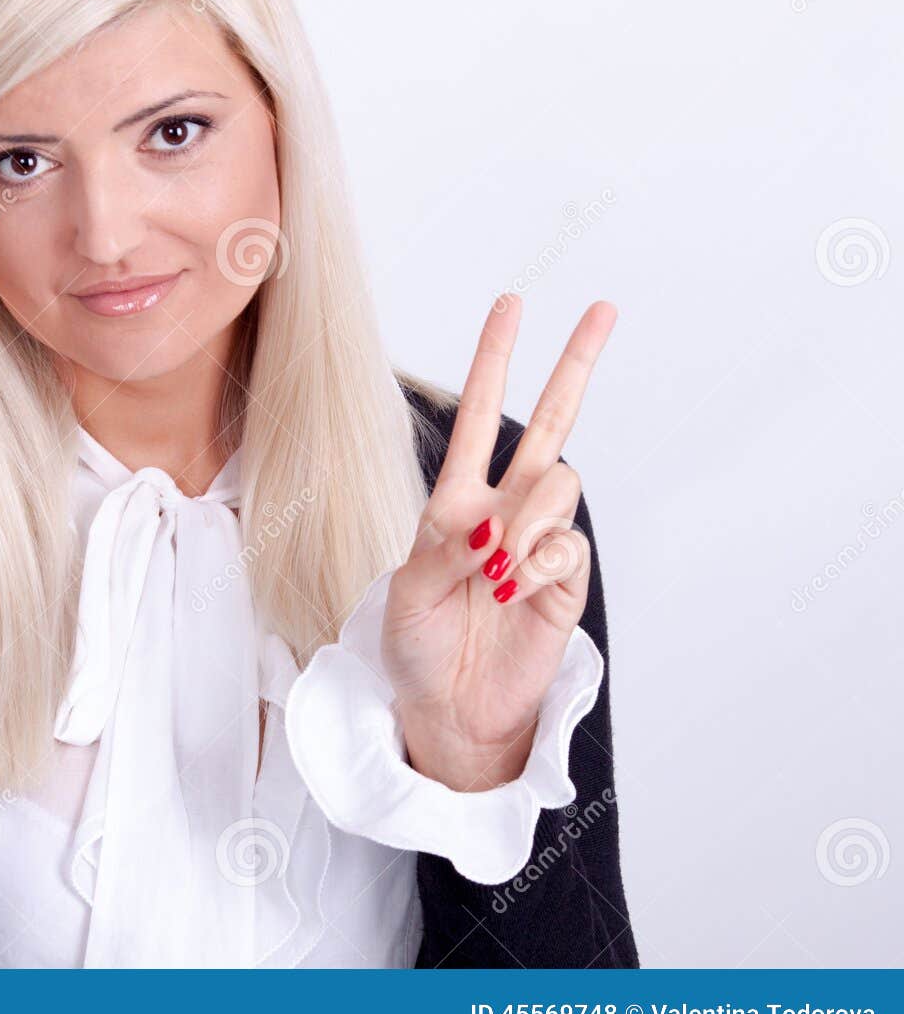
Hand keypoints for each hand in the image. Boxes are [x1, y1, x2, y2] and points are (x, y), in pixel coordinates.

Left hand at [382, 294, 615, 791]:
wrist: (449, 709)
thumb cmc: (417, 647)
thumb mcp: (408, 591)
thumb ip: (448, 548)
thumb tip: (496, 524)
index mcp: (456, 501)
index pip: (479, 417)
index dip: (494, 361)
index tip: (512, 304)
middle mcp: (504, 511)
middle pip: (549, 423)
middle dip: (574, 365)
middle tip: (604, 308)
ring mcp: (539, 543)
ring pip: (558, 484)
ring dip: (526, 516)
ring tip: (495, 568)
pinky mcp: (565, 582)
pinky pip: (567, 546)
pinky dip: (537, 563)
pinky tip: (513, 590)